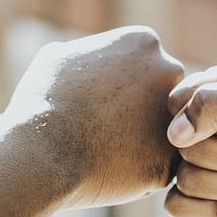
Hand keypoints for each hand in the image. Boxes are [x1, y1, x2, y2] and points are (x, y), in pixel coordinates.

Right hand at [7, 26, 183, 208]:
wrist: (40, 153)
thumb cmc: (42, 103)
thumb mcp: (55, 59)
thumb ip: (83, 54)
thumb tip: (83, 59)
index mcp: (143, 42)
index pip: (147, 65)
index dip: (121, 87)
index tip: (97, 101)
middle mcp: (170, 72)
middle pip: (164, 96)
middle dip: (141, 113)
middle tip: (104, 129)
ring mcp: (175, 117)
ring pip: (166, 134)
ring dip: (144, 143)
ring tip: (106, 151)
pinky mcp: (170, 161)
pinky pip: (158, 168)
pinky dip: (138, 173)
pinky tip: (108, 172)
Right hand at [164, 67, 216, 216]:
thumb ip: (215, 100)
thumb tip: (174, 135)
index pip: (183, 96)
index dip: (214, 114)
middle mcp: (200, 126)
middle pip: (180, 138)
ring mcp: (192, 164)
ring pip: (182, 174)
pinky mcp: (190, 201)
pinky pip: (176, 205)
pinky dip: (210, 208)